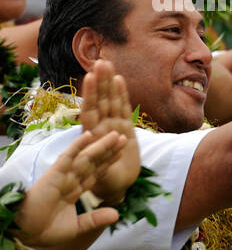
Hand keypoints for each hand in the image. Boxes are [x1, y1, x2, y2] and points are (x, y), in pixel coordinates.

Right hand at [13, 129, 126, 247]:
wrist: (26, 234)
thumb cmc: (45, 231)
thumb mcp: (77, 227)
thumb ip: (95, 219)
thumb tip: (117, 214)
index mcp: (74, 191)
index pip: (95, 173)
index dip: (108, 162)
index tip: (121, 153)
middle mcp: (70, 181)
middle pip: (94, 162)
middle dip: (109, 150)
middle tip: (124, 138)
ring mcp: (62, 176)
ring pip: (86, 157)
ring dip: (101, 146)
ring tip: (116, 135)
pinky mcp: (54, 175)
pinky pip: (68, 157)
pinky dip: (77, 146)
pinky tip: (88, 135)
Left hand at [76, 61, 139, 203]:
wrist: (116, 187)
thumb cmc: (105, 184)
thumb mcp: (102, 178)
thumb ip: (103, 162)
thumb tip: (107, 144)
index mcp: (92, 137)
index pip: (90, 112)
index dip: (90, 95)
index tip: (89, 77)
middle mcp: (101, 128)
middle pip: (100, 101)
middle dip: (99, 82)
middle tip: (100, 62)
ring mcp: (112, 127)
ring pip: (110, 101)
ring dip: (108, 83)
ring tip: (107, 64)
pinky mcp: (125, 129)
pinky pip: (123, 108)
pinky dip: (121, 94)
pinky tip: (119, 80)